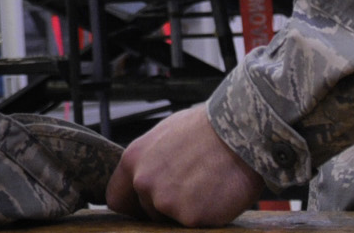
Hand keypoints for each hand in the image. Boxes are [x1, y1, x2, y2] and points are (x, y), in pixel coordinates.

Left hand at [105, 104, 265, 226]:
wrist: (237, 133)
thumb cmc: (204, 129)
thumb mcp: (163, 136)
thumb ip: (148, 161)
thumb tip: (142, 176)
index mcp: (132, 160)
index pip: (116, 198)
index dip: (132, 204)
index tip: (144, 205)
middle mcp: (143, 182)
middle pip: (146, 210)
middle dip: (163, 205)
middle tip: (187, 187)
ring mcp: (165, 201)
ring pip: (169, 219)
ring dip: (184, 210)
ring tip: (203, 185)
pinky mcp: (189, 217)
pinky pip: (192, 224)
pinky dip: (204, 215)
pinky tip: (214, 194)